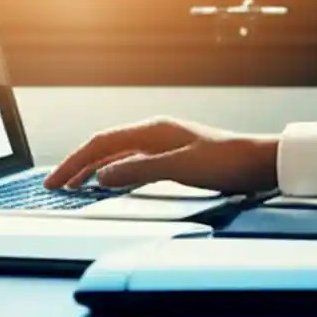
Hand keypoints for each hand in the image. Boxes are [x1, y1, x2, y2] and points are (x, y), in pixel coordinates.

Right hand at [42, 118, 278, 192]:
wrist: (261, 162)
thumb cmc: (227, 162)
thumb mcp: (180, 168)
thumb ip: (139, 170)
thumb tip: (101, 175)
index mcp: (153, 130)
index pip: (101, 143)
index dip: (75, 162)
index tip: (54, 181)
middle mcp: (156, 134)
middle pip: (106, 147)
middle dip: (78, 165)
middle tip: (54, 186)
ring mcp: (165, 145)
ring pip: (118, 155)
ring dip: (94, 170)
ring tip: (74, 186)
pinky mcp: (175, 159)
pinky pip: (134, 164)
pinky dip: (115, 173)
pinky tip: (110, 184)